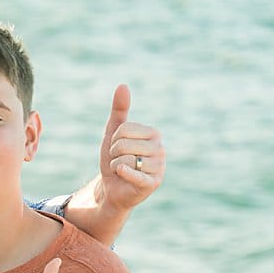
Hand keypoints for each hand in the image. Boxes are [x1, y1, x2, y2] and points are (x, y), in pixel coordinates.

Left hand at [96, 84, 164, 213]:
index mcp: (153, 133)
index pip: (124, 129)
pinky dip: (123, 173)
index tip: (117, 148)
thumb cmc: (115, 157)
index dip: (113, 140)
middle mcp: (160, 148)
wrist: (112, 187)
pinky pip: (134, 173)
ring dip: (116, 166)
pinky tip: (122, 173)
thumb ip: (119, 109)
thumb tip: (122, 85)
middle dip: (113, 155)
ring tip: (122, 171)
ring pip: (126, 160)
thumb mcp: (113, 132)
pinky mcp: (153, 183)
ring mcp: (159, 167)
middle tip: (119, 161)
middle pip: (123, 145)